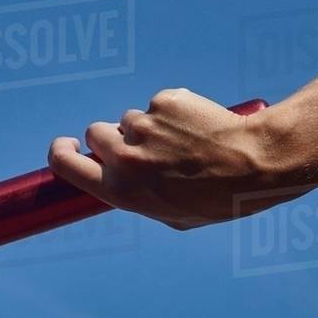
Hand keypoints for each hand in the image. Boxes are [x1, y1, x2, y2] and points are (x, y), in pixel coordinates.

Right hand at [48, 88, 317, 228]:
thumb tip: (114, 182)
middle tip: (142, 144)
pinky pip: (159, 104)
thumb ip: (136, 197)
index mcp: (121, 191)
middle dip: (113, 136)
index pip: (64, 164)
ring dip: (151, 127)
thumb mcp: (171, 215)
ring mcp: (144, 126)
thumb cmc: (218, 198)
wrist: (257, 164)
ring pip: (132, 118)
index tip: (67, 145)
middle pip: (96, 133)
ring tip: (189, 144)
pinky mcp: (164, 101)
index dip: (60, 151)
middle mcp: (125, 158)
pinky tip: (201, 128)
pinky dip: (175, 112)